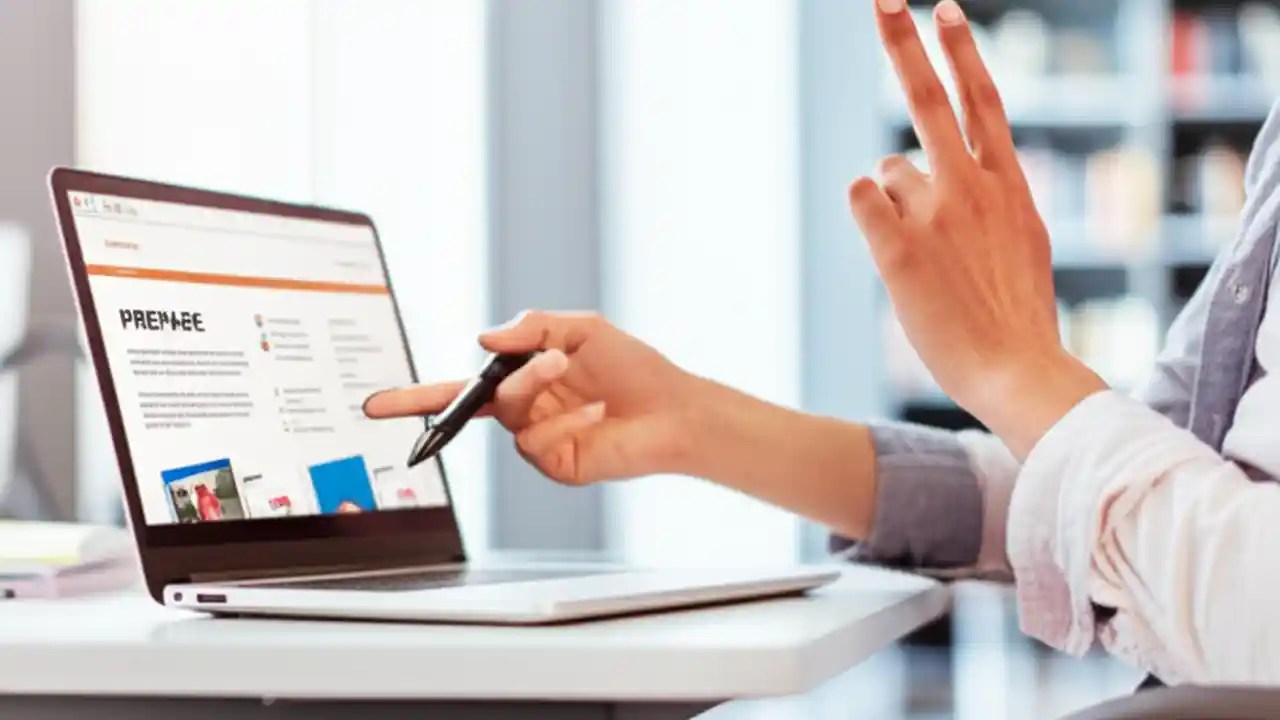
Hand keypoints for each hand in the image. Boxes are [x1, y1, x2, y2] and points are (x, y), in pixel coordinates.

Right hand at [363, 311, 702, 484]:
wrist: (674, 409)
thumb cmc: (634, 368)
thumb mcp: (581, 330)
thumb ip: (532, 326)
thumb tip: (483, 335)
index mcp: (524, 381)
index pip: (461, 390)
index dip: (417, 398)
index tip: (375, 404)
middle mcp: (525, 413)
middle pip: (471, 403)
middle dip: (478, 385)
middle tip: (539, 363)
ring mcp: (538, 441)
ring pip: (507, 412)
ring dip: (535, 385)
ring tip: (570, 371)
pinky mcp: (556, 465)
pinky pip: (535, 441)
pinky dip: (565, 420)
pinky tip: (597, 412)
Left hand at [849, 0, 1105, 455]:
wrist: (1016, 370)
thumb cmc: (1016, 313)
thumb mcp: (1023, 240)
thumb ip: (991, 198)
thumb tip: (948, 173)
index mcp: (1008, 184)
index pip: (982, 100)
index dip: (961, 52)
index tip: (944, 9)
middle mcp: (972, 187)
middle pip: (931, 99)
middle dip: (905, 43)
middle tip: (885, 0)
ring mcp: (934, 216)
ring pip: (888, 170)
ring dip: (894, 200)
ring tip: (925, 254)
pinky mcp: (897, 250)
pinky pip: (861, 198)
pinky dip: (869, 214)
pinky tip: (893, 249)